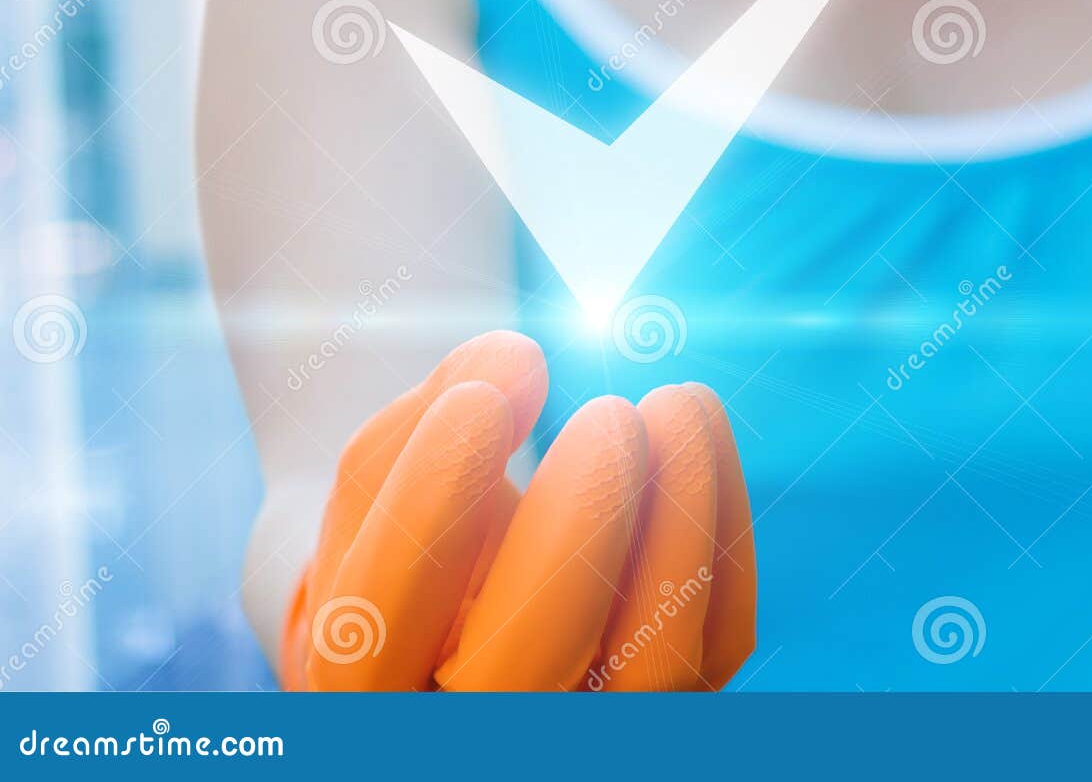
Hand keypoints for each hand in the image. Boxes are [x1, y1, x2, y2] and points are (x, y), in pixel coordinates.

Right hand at [279, 331, 756, 690]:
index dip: (430, 505)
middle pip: (526, 665)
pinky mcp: (674, 713)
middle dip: (580, 524)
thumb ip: (415, 426)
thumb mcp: (377, 498)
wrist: (465, 641)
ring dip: (680, 523)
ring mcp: (584, 737)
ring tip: (677, 402)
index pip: (383, 619)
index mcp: (363, 691)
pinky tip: (699, 435)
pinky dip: (721, 532)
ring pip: (652, 667)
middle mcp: (472, 738)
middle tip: (609, 415)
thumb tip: (515, 359)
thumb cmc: (409, 547)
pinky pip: (718, 639)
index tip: (476, 400)